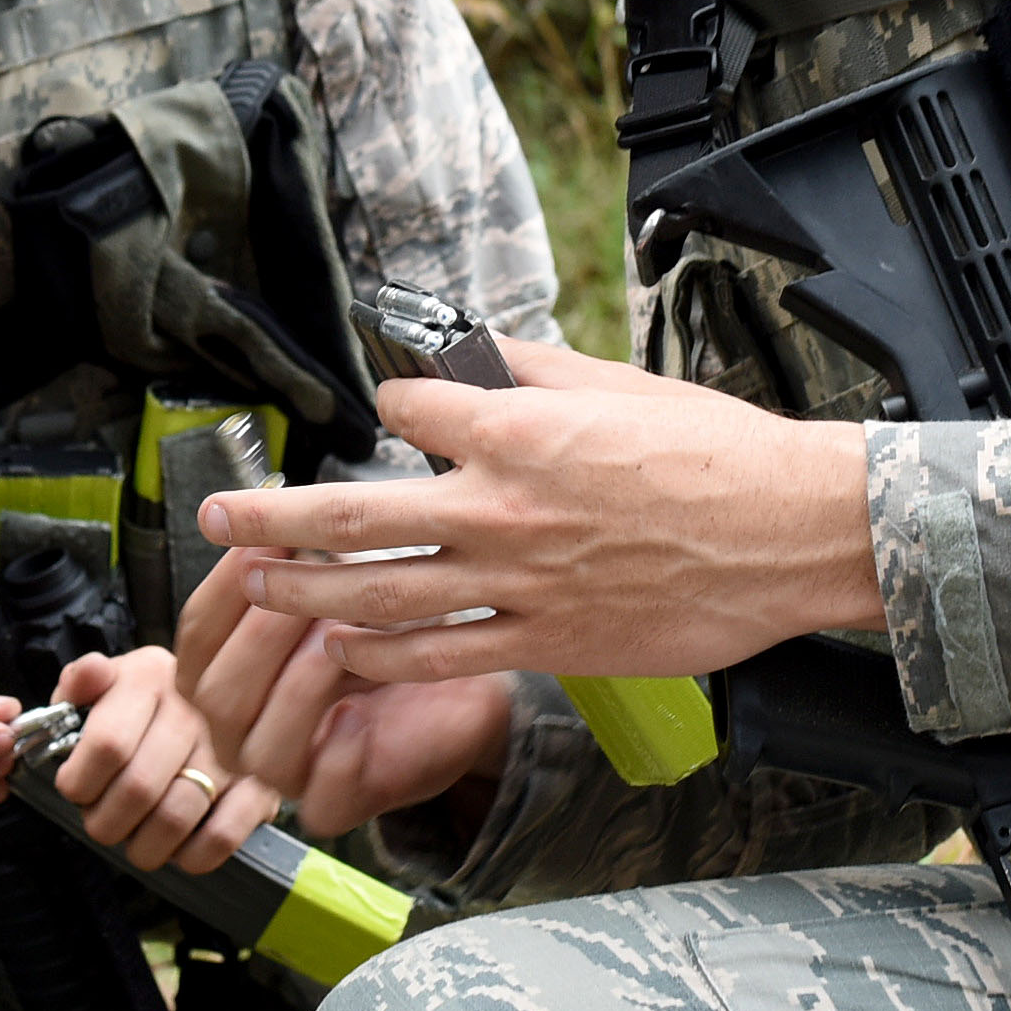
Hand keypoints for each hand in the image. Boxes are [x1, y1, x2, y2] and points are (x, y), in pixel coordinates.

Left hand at [48, 644, 278, 873]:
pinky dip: (190, 856)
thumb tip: (87, 675)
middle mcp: (194, 709)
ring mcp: (233, 750)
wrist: (220, 709)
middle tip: (104, 822)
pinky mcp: (260, 789)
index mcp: (149, 678)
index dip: (80, 783)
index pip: (107, 745)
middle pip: (138, 789)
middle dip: (105, 822)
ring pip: (175, 819)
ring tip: (137, 838)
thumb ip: (79, 682)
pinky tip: (178, 846)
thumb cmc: (144, 708)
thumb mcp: (104, 684)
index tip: (77, 790)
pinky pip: (220, 837)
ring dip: (143, 847)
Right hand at [173, 547, 514, 838]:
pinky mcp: (338, 804)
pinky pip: (319, 800)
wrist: (464, 675)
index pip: (198, 635)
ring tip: (341, 641)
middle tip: (312, 592)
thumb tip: (261, 514)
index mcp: (225, 670)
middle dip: (262, 635)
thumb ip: (296, 559)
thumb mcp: (344, 580)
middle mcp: (241, 727)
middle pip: (217, 694)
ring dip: (300, 686)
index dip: (227, 587)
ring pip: (261, 748)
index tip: (266, 537)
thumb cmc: (393, 623)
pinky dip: (337, 753)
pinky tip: (358, 712)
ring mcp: (287, 772)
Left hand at [191, 342, 881, 687]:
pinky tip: (341, 653)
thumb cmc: (720, 456)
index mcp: (519, 433)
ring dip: (304, 595)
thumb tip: (476, 353)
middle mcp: (503, 510)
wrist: (791, 531)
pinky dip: (381, 657)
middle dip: (272, 519)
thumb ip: (533, 369)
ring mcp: (520, 585)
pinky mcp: (547, 644)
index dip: (390, 406)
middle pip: (353, 518)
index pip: (407, 414)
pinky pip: (441, 655)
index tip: (387, 411)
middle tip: (220, 518)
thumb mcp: (620, 382)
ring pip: (378, 597)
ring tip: (255, 588)